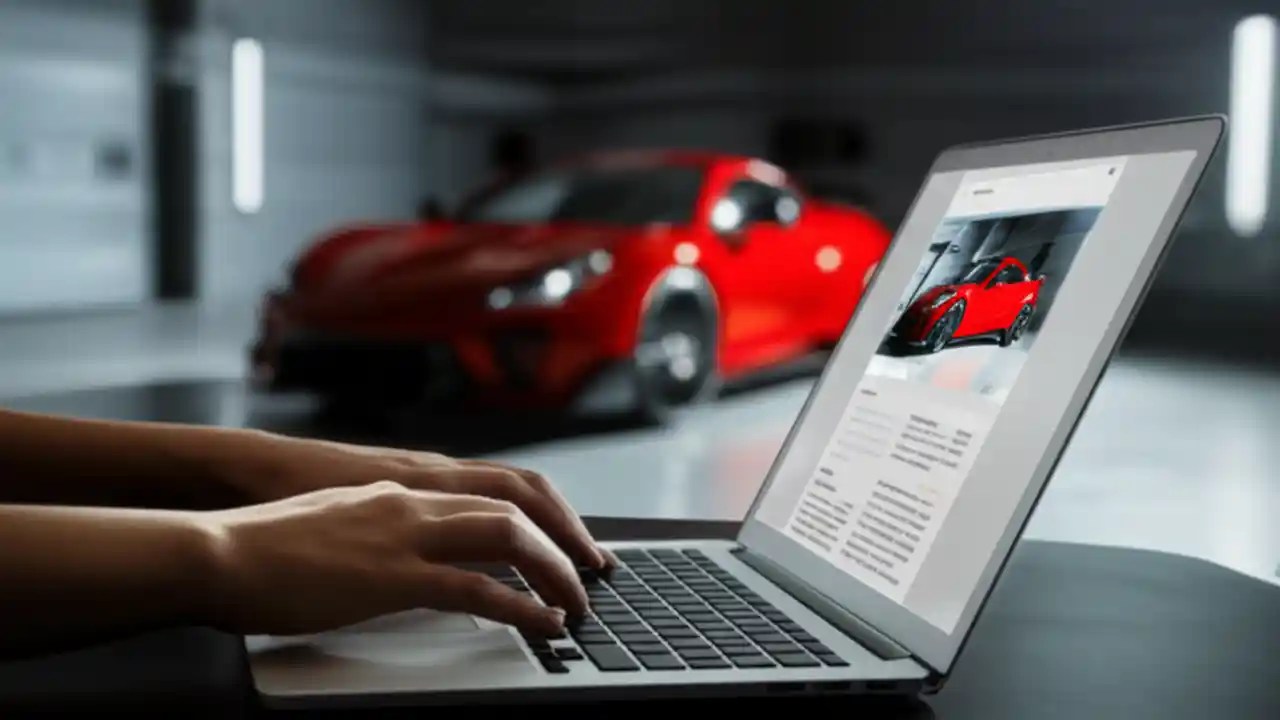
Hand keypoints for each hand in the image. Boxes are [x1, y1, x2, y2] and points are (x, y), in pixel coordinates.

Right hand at [200, 481, 585, 636]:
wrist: (217, 549)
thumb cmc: (260, 544)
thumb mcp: (332, 522)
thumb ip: (374, 529)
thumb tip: (395, 553)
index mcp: (399, 489)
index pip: (490, 489)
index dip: (538, 514)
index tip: (564, 541)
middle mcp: (412, 501)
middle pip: (512, 508)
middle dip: (560, 540)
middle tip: (589, 571)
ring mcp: (405, 535)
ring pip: (507, 538)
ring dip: (552, 570)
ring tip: (576, 602)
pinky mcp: (393, 577)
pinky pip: (477, 589)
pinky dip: (521, 607)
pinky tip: (543, 623)